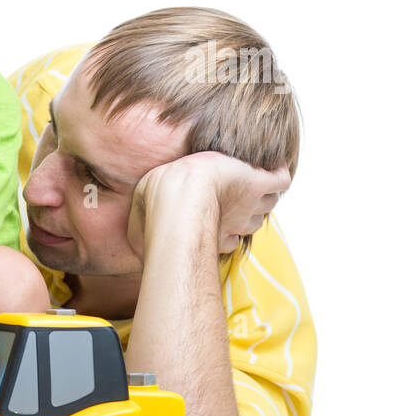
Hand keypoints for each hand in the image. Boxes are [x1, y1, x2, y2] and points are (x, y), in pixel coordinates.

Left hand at [128, 151, 290, 258]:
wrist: (182, 192)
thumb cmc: (160, 209)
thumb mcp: (143, 214)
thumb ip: (141, 227)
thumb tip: (135, 245)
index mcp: (210, 233)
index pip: (227, 239)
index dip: (221, 230)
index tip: (213, 221)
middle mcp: (233, 224)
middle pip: (250, 221)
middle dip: (242, 212)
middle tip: (231, 198)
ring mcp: (249, 204)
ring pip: (266, 203)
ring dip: (259, 196)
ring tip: (251, 183)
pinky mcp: (258, 182)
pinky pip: (281, 180)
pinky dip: (279, 176)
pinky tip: (274, 169)